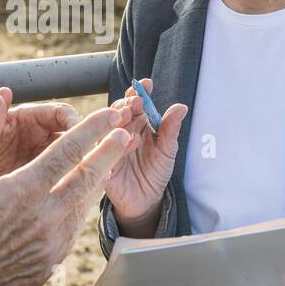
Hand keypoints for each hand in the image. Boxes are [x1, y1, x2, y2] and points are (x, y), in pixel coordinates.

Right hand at [0, 91, 133, 285]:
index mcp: (23, 192)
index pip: (68, 152)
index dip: (93, 130)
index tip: (110, 115)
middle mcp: (43, 220)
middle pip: (87, 179)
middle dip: (109, 153)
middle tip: (125, 133)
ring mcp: (48, 248)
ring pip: (83, 208)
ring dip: (96, 183)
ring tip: (106, 165)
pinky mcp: (45, 267)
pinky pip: (71, 234)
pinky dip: (78, 213)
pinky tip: (77, 203)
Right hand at [103, 78, 187, 231]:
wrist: (146, 201)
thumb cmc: (155, 172)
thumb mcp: (167, 150)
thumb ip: (170, 129)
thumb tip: (181, 107)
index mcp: (136, 124)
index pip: (133, 103)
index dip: (139, 92)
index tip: (147, 84)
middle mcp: (120, 132)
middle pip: (118, 112)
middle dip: (126, 104)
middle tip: (136, 102)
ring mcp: (109, 147)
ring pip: (108, 129)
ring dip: (119, 121)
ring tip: (130, 116)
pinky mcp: (103, 164)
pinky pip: (105, 154)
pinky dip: (115, 147)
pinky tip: (127, 142)